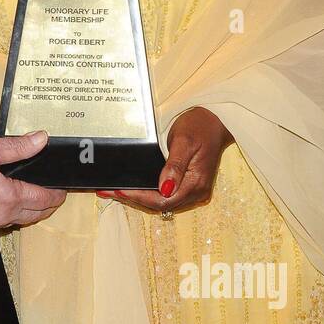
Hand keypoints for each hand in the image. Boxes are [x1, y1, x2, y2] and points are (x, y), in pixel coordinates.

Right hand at [0, 130, 65, 233]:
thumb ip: (17, 147)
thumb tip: (41, 139)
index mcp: (8, 196)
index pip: (43, 199)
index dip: (56, 194)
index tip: (62, 190)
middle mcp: (3, 215)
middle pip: (36, 214)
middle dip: (48, 205)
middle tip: (54, 195)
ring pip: (20, 221)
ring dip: (31, 212)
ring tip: (35, 200)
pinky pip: (3, 224)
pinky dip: (12, 216)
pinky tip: (8, 204)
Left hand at [96, 106, 232, 215]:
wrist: (216, 119)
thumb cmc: (200, 126)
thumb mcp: (184, 141)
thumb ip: (174, 166)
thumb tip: (164, 188)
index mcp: (196, 183)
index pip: (163, 199)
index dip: (139, 197)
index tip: (118, 190)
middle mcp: (196, 192)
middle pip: (160, 204)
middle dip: (133, 198)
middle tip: (107, 191)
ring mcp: (193, 190)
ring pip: (161, 202)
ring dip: (138, 198)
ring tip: (113, 191)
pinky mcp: (188, 185)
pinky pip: (166, 195)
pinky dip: (147, 193)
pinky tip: (132, 188)